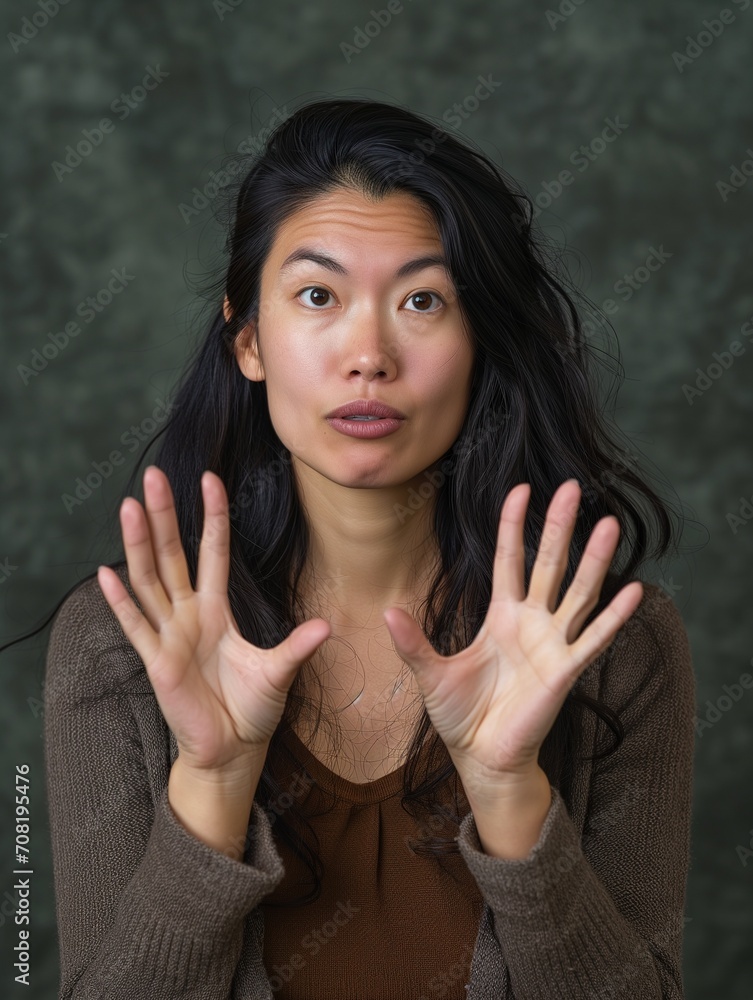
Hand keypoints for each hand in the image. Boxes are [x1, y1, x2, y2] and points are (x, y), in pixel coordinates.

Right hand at [97, 466, 331, 772]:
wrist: (232, 751)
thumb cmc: (252, 709)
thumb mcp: (279, 672)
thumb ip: (297, 646)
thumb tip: (327, 625)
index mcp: (216, 611)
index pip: (212, 552)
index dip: (211, 516)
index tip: (211, 479)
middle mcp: (189, 616)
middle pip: (172, 555)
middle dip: (163, 515)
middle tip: (154, 475)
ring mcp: (170, 637)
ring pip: (150, 581)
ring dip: (138, 544)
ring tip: (129, 506)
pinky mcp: (158, 664)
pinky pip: (136, 628)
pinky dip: (121, 602)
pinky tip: (106, 574)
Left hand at [382, 479, 642, 793]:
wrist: (481, 758)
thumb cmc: (460, 715)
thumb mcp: (430, 674)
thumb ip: (414, 642)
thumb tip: (388, 611)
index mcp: (500, 616)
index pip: (509, 559)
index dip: (513, 525)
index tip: (521, 489)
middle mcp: (530, 622)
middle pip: (549, 564)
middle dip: (560, 526)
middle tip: (573, 486)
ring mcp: (551, 645)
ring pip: (578, 593)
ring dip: (594, 560)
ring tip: (609, 524)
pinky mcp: (565, 672)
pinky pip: (593, 640)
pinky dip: (614, 617)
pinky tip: (634, 590)